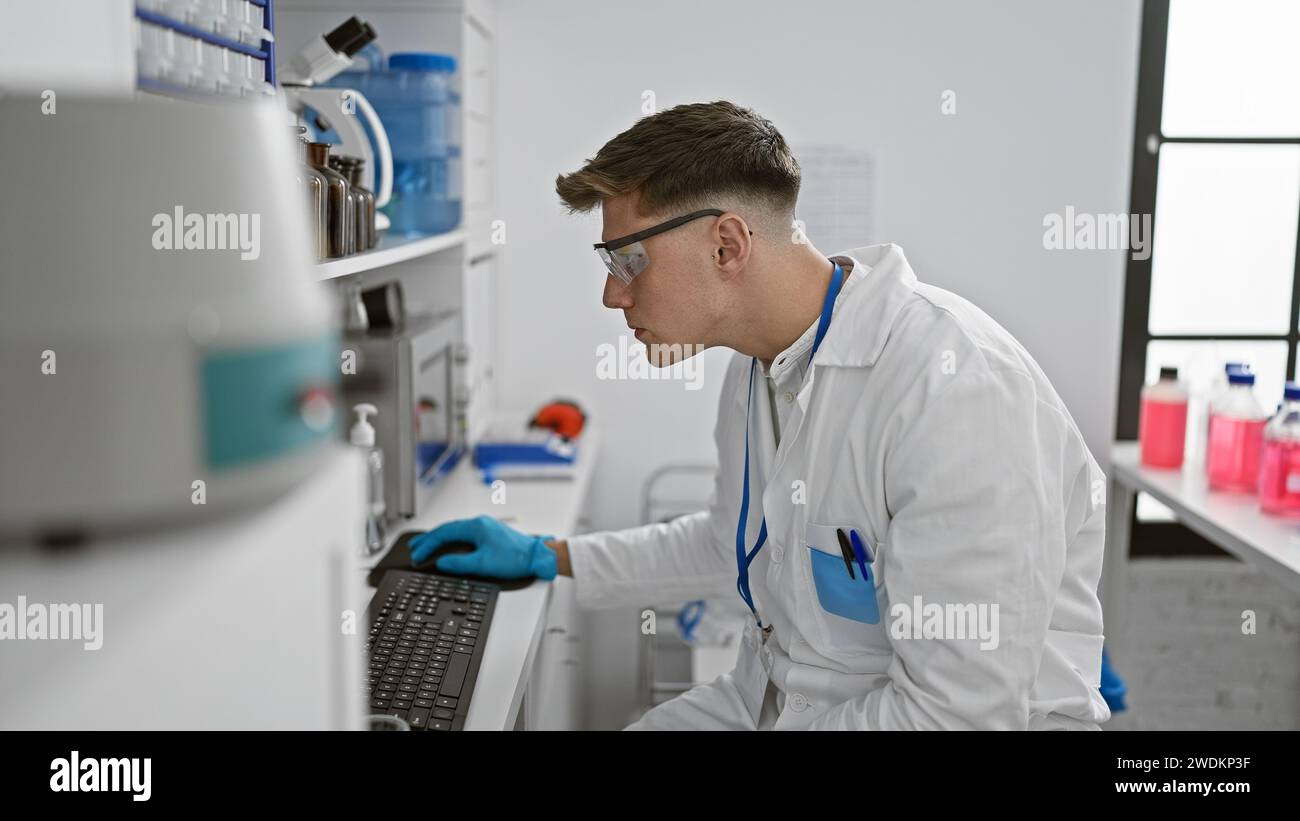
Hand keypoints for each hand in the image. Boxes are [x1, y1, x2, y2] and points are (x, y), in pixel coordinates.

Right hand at [409, 515, 557, 579]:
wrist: (536, 556)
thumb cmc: (515, 558)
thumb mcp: (483, 564)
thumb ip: (459, 563)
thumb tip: (441, 563)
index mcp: (476, 526)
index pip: (444, 533)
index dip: (428, 544)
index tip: (417, 554)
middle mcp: (479, 523)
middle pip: (447, 529)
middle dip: (429, 539)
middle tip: (414, 547)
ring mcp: (484, 527)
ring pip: (455, 531)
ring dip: (440, 539)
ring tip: (426, 546)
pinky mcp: (489, 533)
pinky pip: (463, 534)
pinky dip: (451, 540)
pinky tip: (447, 546)